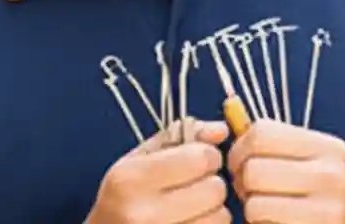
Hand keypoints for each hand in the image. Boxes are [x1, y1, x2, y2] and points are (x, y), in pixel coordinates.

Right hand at [87, 121, 230, 223]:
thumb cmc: (123, 195)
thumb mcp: (140, 158)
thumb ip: (180, 134)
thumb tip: (220, 130)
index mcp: (131, 179)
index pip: (200, 158)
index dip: (206, 154)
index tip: (197, 159)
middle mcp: (142, 213)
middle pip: (215, 189)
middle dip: (210, 184)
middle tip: (194, 186)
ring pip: (221, 217)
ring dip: (213, 210)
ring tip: (191, 208)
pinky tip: (190, 221)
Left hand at [228, 120, 344, 223]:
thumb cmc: (320, 199)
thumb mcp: (311, 164)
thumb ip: (276, 143)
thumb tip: (229, 110)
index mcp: (329, 148)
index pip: (263, 132)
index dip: (240, 149)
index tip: (242, 164)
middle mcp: (332, 175)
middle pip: (254, 168)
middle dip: (243, 182)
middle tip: (252, 192)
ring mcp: (326, 208)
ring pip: (253, 201)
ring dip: (251, 208)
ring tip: (265, 209)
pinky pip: (260, 222)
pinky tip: (275, 223)